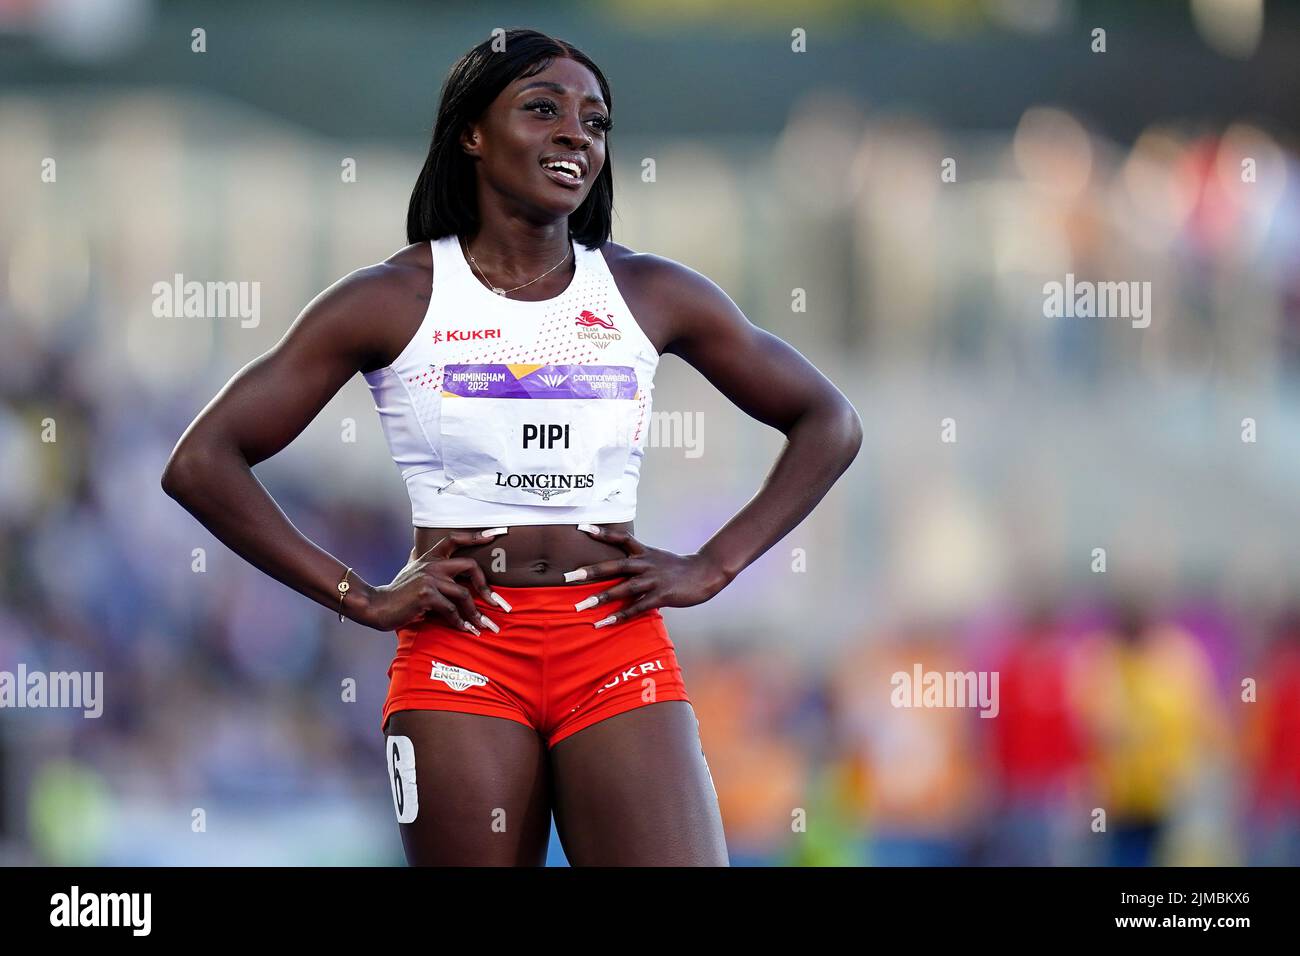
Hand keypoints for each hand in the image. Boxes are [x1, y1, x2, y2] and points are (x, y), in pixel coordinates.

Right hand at [357, 528, 512, 632]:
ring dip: (476, 613)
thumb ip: (419, 560)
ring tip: (485, 626)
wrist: (377, 606)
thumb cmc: (397, 591)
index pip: (454, 539)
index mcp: (430, 556)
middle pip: (470, 566)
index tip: (496, 534)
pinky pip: (452, 610)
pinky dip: (461, 622)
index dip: (476, 536)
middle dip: (487, 587)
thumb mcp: (410, 570)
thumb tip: (416, 548)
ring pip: (464, 594)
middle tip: (499, 604)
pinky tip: (466, 630)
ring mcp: (430, 578)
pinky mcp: (427, 595)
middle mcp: (432, 564)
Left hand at [562, 524, 731, 626]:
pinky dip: (620, 615)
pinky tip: (605, 622)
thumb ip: (637, 560)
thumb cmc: (677, 568)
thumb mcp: (656, 557)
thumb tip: (618, 563)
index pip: (620, 539)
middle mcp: (645, 564)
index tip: (581, 528)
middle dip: (589, 572)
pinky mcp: (661, 596)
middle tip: (566, 577)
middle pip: (613, 566)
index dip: (601, 533)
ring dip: (600, 598)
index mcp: (643, 553)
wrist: (706, 573)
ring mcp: (653, 580)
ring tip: (580, 607)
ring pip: (622, 589)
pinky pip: (637, 608)